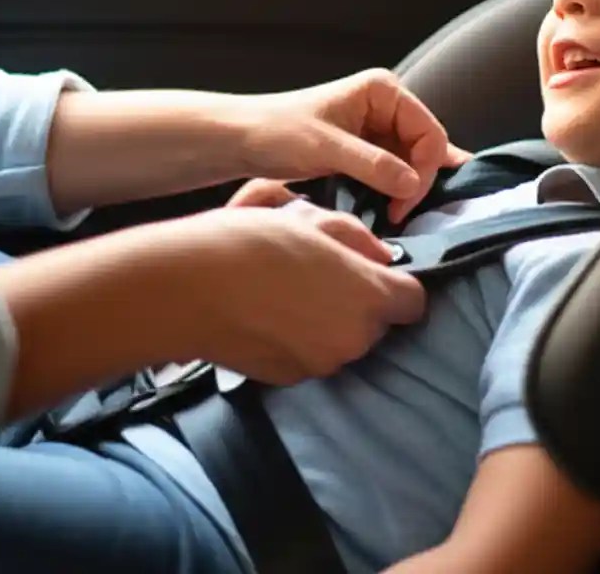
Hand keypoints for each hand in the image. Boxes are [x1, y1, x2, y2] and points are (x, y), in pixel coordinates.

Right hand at [171, 207, 425, 383]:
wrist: (186, 288)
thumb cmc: (250, 242)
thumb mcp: (310, 220)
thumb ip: (357, 238)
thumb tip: (381, 255)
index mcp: (369, 296)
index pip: (413, 301)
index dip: (395, 284)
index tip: (370, 271)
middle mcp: (354, 339)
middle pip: (376, 324)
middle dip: (357, 302)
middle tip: (317, 274)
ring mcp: (321, 364)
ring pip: (341, 341)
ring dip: (327, 322)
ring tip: (286, 293)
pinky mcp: (289, 379)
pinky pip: (309, 357)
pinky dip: (298, 341)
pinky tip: (267, 317)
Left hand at [240, 69, 470, 222]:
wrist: (241, 139)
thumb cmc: (277, 132)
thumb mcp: (326, 149)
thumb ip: (373, 165)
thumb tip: (413, 185)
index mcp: (382, 91)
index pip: (429, 132)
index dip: (425, 169)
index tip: (405, 202)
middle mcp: (385, 106)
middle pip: (425, 148)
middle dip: (417, 182)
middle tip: (400, 214)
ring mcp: (376, 128)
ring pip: (411, 164)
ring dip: (406, 190)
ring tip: (393, 215)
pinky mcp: (364, 150)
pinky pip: (392, 172)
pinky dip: (392, 191)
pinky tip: (388, 209)